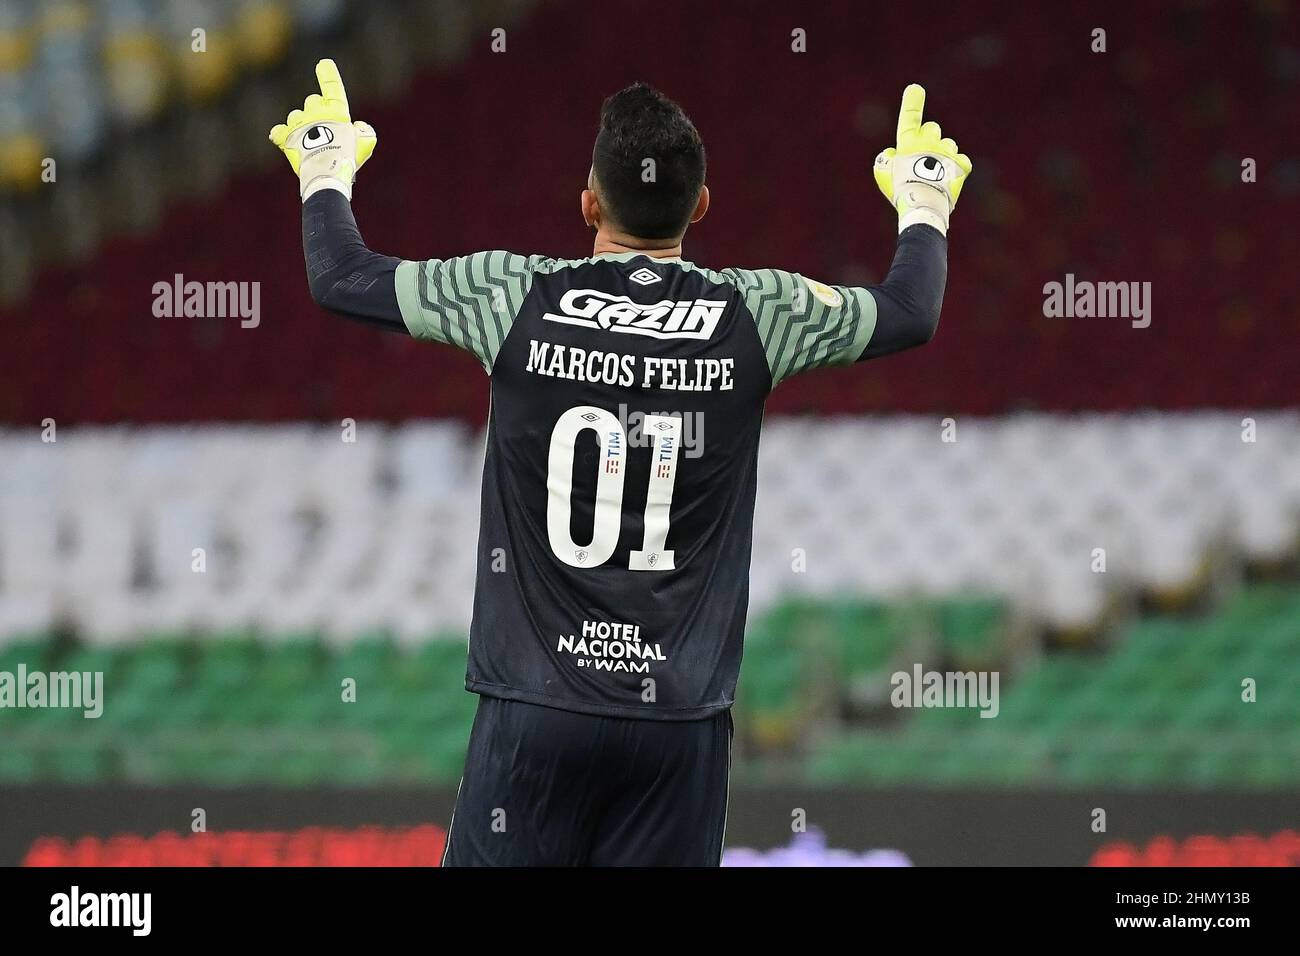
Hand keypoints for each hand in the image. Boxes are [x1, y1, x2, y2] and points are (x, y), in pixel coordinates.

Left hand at [269, 58, 376, 200]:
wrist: (326, 173)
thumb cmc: (347, 159)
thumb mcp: (365, 144)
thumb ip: (363, 131)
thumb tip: (355, 127)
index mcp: (336, 111)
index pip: (332, 87)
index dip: (329, 74)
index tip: (324, 64)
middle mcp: (315, 112)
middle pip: (312, 101)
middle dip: (317, 110)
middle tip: (325, 129)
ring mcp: (299, 123)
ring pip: (296, 115)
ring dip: (301, 123)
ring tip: (309, 142)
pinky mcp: (286, 137)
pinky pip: (278, 131)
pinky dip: (281, 134)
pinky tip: (283, 138)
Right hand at [873, 84, 970, 234]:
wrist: (923, 204)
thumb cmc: (900, 190)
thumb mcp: (882, 174)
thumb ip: (886, 159)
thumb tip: (892, 154)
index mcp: (909, 142)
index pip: (910, 116)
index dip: (912, 101)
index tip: (915, 88)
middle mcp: (930, 141)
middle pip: (932, 128)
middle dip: (928, 138)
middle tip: (922, 157)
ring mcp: (947, 151)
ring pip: (948, 144)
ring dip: (942, 153)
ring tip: (935, 173)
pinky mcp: (962, 164)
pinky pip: (961, 160)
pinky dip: (956, 167)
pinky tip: (948, 178)